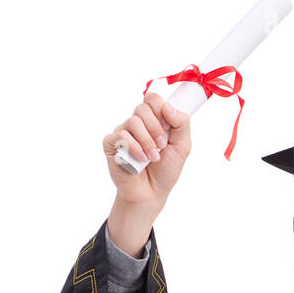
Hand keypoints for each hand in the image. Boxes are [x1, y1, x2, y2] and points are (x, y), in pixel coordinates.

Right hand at [102, 92, 192, 208]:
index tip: (168, 127)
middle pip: (142, 108)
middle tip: (162, 146)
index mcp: (153, 121)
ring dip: (147, 141)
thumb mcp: (182, 146)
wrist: (151, 193)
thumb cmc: (165, 170)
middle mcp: (137, 124)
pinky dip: (134, 148)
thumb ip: (181, 124)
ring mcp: (123, 133)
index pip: (152, 99)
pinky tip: (140, 160)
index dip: (160, 109)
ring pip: (133, 121)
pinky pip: (120, 136)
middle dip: (156, 128)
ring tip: (153, 158)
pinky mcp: (111, 144)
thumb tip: (168, 106)